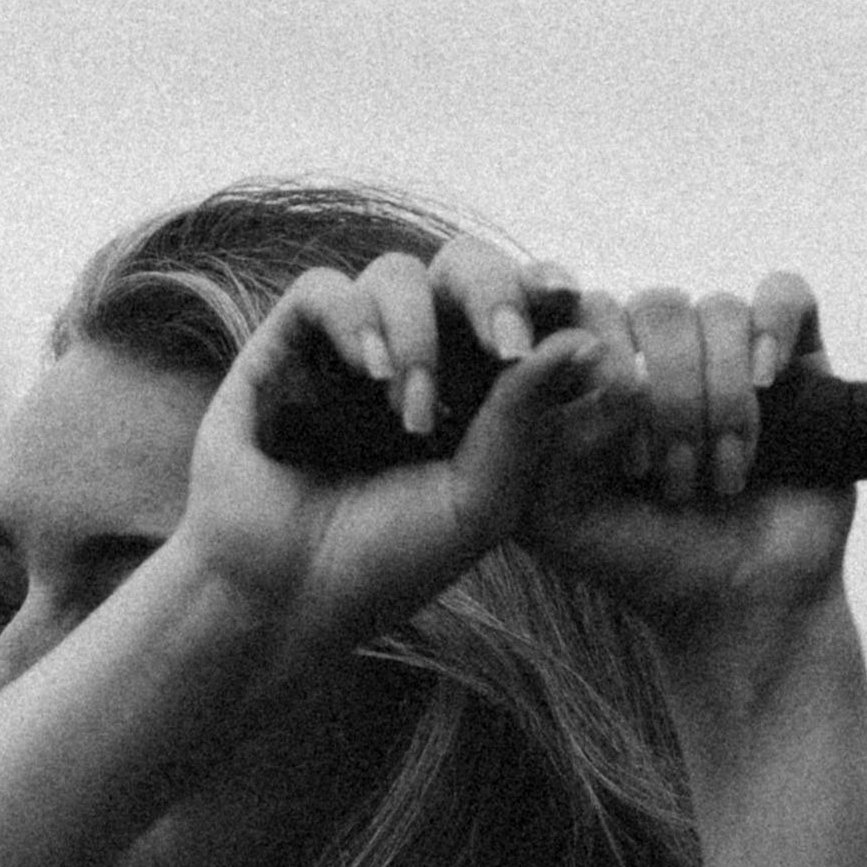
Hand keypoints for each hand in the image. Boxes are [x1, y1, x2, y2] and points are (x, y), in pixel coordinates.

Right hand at [175, 229, 635, 658]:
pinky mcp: (283, 347)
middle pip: (462, 266)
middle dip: (491, 292)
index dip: (543, 291)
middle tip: (507, 343)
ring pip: (396, 273)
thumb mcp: (478, 503)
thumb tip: (583, 341)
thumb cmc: (386, 565)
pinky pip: (322, 288)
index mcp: (473, 387)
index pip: (517, 308)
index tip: (571, 297)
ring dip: (417, 333)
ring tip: (412, 412)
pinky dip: (352, 319)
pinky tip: (369, 374)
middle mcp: (413, 354)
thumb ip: (525, 421)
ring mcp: (348, 347)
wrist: (283, 600)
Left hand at [527, 272, 856, 647]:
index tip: (613, 421)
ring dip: (720, 400)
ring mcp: (728, 355)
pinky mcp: (796, 362)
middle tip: (666, 476)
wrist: (742, 604)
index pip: (585, 311)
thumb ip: (526, 429)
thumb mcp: (551, 512)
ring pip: (718, 311)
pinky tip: (768, 382)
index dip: (598, 352)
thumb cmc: (643, 562)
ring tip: (718, 478)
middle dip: (665, 397)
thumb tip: (573, 344)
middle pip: (655, 307)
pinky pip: (786, 295)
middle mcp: (660, 355)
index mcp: (596, 377)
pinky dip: (774, 330)